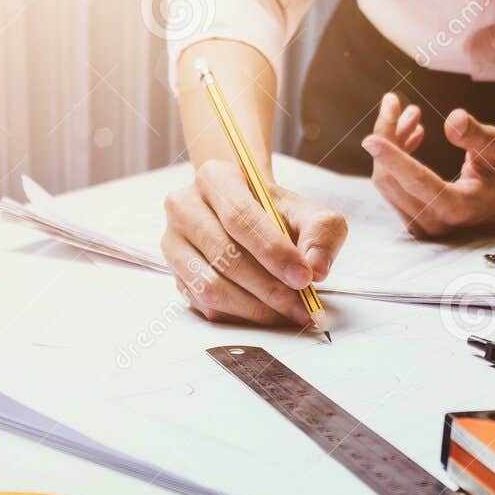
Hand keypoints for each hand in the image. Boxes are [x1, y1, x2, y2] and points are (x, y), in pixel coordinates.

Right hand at [161, 160, 346, 324]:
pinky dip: (239, 316)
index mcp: (215, 178)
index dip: (273, 252)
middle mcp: (184, 206)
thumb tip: (317, 268)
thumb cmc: (276, 215)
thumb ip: (322, 232)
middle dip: (269, 288)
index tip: (304, 278)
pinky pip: (204, 305)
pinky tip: (265, 314)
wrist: (248, 219)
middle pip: (225, 256)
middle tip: (301, 306)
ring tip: (287, 313)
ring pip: (210, 286)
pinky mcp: (174, 275)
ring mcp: (172, 242)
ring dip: (253, 307)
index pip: (240, 218)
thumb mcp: (308, 212)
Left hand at [363, 102, 494, 236]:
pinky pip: (393, 187)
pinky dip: (395, 158)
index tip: (370, 138)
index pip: (416, 181)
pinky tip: (412, 135)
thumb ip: (474, 135)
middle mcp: (435, 222)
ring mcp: (422, 225)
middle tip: (395, 102)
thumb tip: (452, 119)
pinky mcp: (415, 220)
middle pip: (391, 178)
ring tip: (411, 114)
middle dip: (387, 136)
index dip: (392, 157)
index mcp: (456, 206)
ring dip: (391, 144)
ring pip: (387, 181)